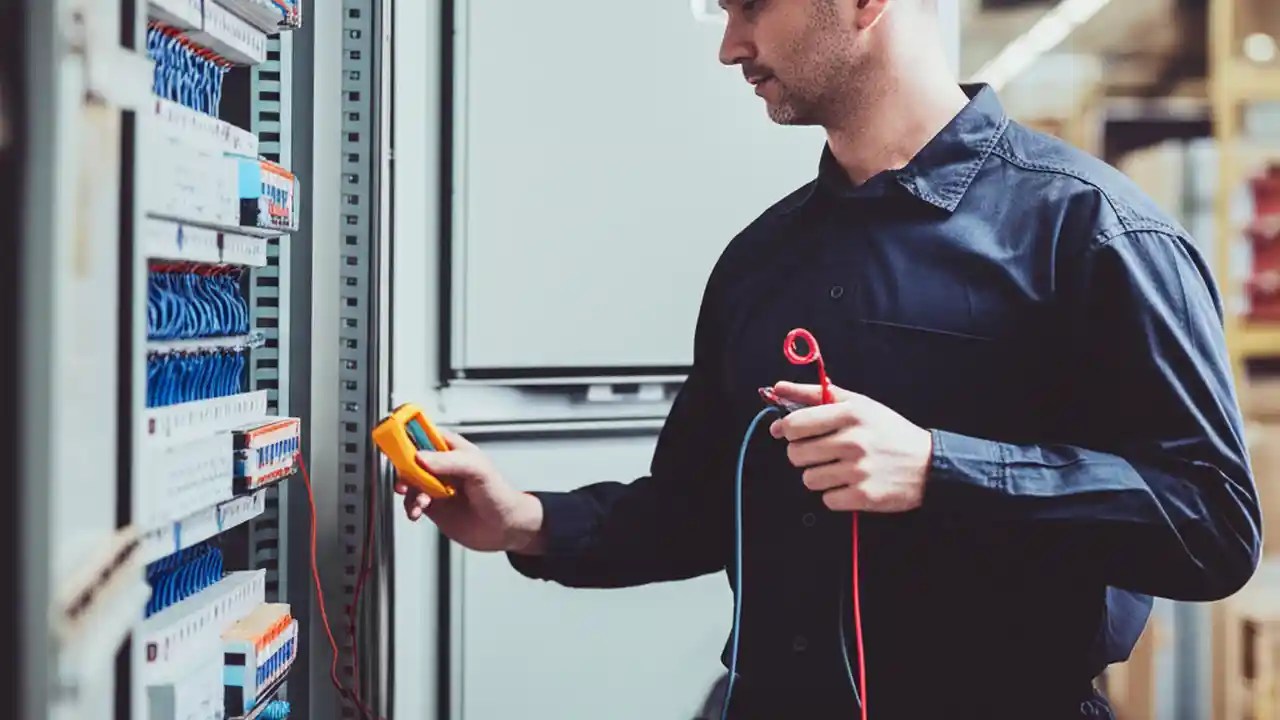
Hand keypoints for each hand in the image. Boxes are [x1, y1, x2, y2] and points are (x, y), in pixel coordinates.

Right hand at [392, 429, 544, 553]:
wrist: (505, 528)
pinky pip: (412, 501)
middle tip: (405, 479)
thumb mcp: (477, 470)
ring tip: (420, 500)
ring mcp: (435, 485)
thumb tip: (420, 457)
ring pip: (409, 481)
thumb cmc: (499, 493)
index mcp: (450, 447)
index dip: (406, 435)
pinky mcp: (432, 505)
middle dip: (403, 467)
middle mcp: (440, 464)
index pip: (422, 433)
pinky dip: (410, 506)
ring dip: (408, 490)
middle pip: (409, 458)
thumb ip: (449, 461)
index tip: (394, 442)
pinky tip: (417, 511)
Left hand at [768, 381, 932, 512]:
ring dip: (820, 476)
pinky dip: (836, 495)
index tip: (793, 433)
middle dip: (803, 454)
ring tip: (840, 469)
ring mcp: (859, 470)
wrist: (930, 465)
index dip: (788, 430)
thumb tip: (777, 388)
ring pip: (809, 479)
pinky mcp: (864, 496)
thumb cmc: (889, 432)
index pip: (795, 424)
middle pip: (796, 454)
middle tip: (823, 452)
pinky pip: (827, 499)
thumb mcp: (858, 405)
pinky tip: (852, 484)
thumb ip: (815, 395)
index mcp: (851, 413)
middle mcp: (854, 440)